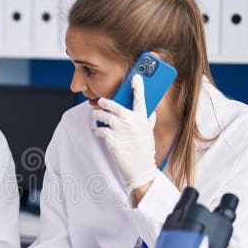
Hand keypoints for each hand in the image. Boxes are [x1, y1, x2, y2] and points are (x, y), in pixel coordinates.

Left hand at [92, 74, 158, 191]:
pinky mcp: (112, 140)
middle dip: (105, 102)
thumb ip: (148, 123)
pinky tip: (97, 131)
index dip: (138, 86)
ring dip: (98, 115)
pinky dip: (97, 130)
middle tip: (100, 101)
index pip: (141, 99)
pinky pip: (100, 130)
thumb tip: (152, 113)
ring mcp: (121, 131)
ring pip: (104, 116)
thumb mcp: (149, 135)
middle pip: (115, 106)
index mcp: (142, 119)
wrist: (140, 170)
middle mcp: (131, 122)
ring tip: (95, 115)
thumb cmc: (145, 152)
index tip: (135, 77)